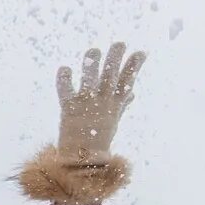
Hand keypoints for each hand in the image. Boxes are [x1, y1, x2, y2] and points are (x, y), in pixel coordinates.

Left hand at [56, 42, 145, 160]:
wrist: (82, 161)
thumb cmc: (98, 139)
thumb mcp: (113, 120)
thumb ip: (121, 103)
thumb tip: (132, 92)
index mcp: (114, 105)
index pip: (126, 83)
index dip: (134, 67)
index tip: (140, 52)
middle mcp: (101, 103)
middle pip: (110, 77)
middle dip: (115, 60)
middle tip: (119, 44)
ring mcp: (85, 105)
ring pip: (91, 81)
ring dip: (92, 65)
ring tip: (94, 51)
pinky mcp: (69, 109)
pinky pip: (65, 91)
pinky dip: (64, 80)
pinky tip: (65, 68)